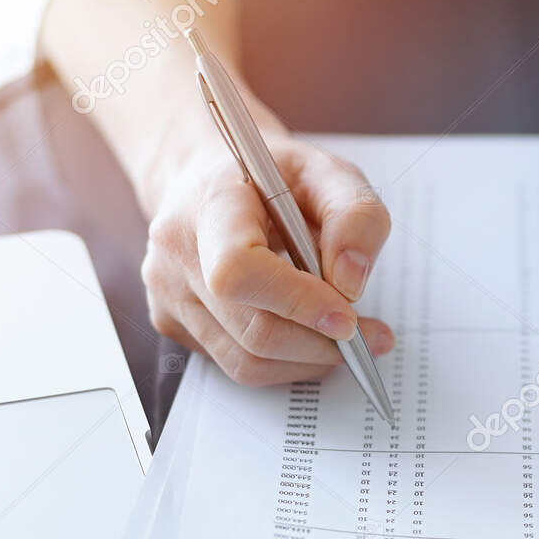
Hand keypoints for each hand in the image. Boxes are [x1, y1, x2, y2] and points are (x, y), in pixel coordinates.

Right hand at [141, 128, 394, 385]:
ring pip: (248, 362)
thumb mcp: (328, 173)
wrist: (211, 181)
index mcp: (210, 204)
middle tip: (370, 337)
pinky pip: (238, 366)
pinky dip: (285, 363)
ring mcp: (168, 294)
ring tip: (347, 340)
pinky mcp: (174, 324)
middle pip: (254, 329)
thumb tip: (351, 283)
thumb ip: (355, 216)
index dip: (297, 302)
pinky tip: (308, 338)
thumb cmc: (271, 177)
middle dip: (322, 342)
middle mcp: (177, 253)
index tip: (348, 317)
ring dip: (309, 360)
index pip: (239, 270)